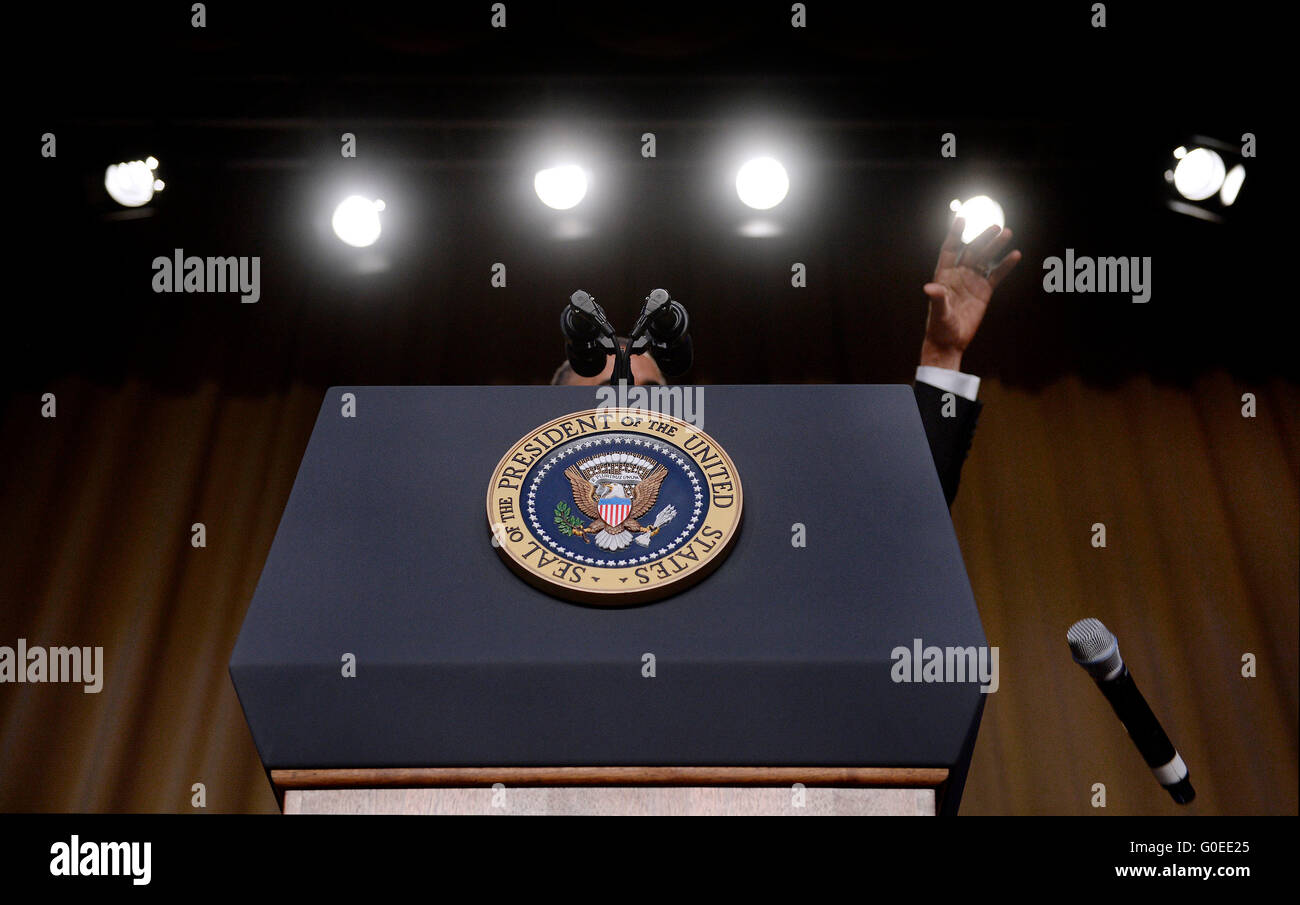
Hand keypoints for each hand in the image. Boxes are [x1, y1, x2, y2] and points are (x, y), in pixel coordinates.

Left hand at [920, 216, 1020, 370]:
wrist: (950, 342)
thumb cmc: (939, 327)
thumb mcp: (938, 313)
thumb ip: (937, 299)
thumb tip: (929, 288)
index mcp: (944, 275)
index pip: (950, 250)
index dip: (955, 234)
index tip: (962, 218)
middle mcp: (958, 275)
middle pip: (971, 251)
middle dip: (982, 238)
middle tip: (995, 226)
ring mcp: (971, 281)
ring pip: (984, 259)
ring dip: (995, 247)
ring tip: (1007, 233)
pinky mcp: (983, 291)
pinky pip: (996, 275)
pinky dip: (1005, 265)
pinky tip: (1015, 255)